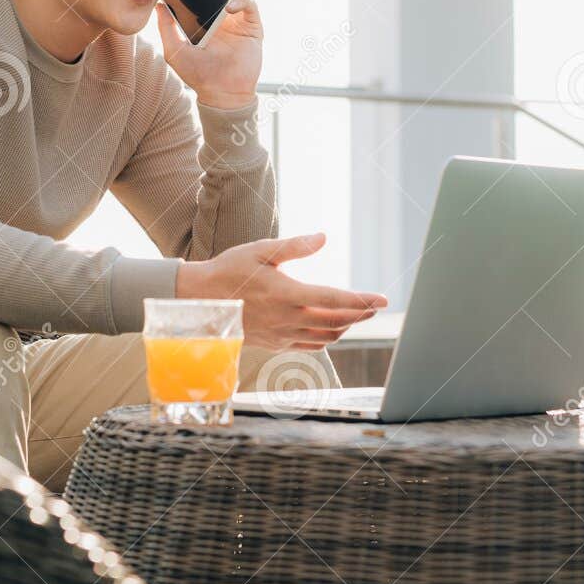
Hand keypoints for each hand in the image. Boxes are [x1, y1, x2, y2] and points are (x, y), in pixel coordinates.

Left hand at [157, 0, 261, 108]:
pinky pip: (251, 6)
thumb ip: (166, 28)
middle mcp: (225, 14)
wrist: (220, 94)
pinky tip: (230, 6)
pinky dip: (242, 2)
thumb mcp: (175, 50)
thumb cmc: (198, 75)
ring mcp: (240, 20)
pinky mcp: (253, 28)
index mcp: (207, 16)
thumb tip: (157, 5)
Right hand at [176, 232, 386, 350]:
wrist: (200, 300)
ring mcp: (282, 336)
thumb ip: (294, 247)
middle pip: (337, 321)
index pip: (335, 300)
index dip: (362, 300)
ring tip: (357, 314)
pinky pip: (310, 346)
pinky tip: (330, 326)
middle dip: (361, 314)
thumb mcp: (260, 251)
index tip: (383, 298)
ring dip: (346, 326)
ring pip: (326, 337)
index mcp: (287, 295)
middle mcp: (287, 320)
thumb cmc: (229, 271)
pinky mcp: (275, 344)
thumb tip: (323, 238)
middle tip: (376, 305)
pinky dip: (327, 337)